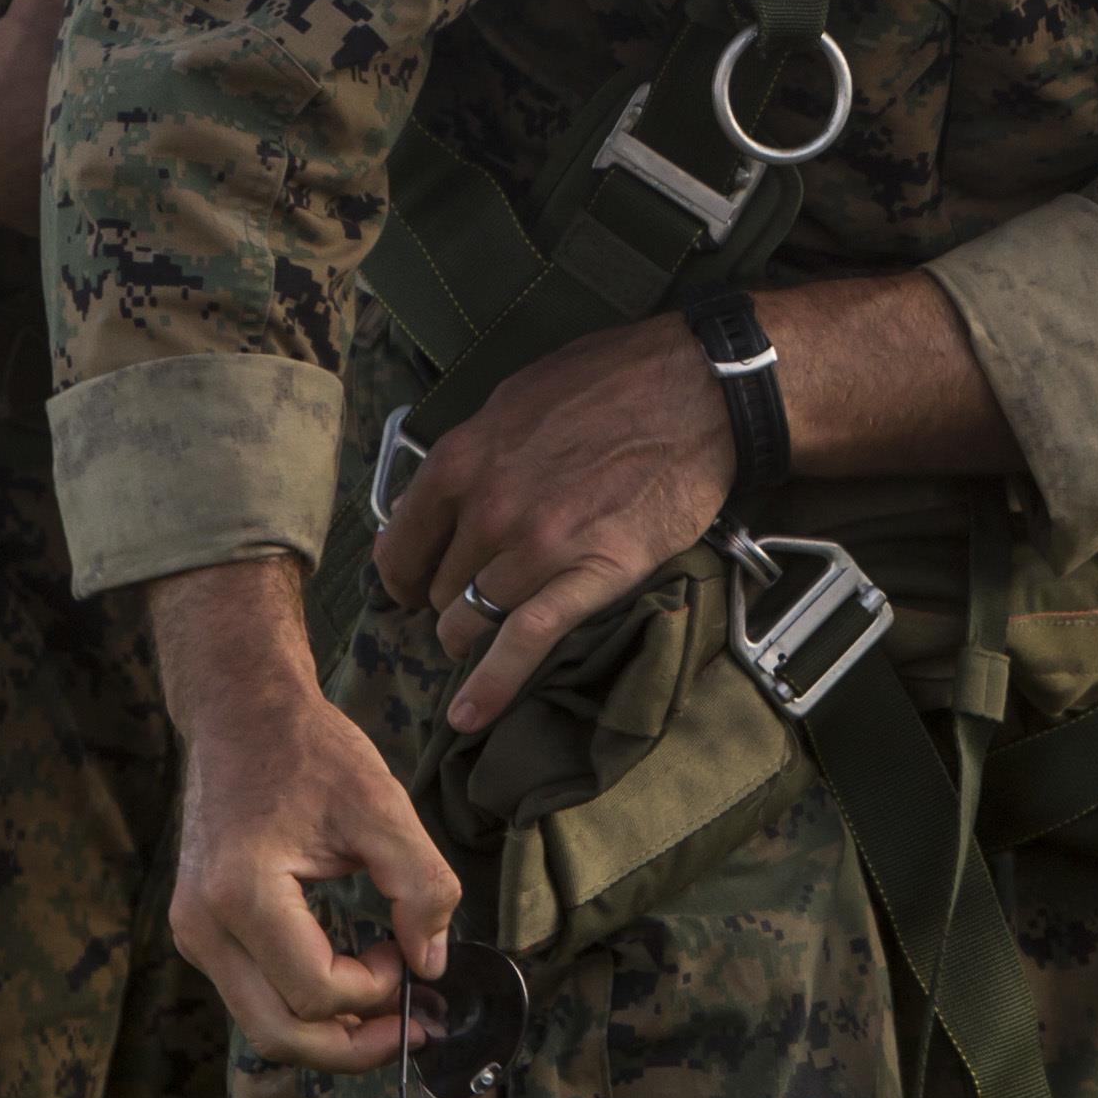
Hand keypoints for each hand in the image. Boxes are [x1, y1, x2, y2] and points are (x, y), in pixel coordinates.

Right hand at [150, 555, 456, 1070]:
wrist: (240, 715)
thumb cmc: (309, 751)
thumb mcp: (382, 806)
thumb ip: (420, 886)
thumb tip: (431, 965)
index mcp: (240, 893)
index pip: (315, 990)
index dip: (376, 992)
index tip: (408, 954)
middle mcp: (202, 926)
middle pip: (278, 1033)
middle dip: (350, 1045)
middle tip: (410, 1027)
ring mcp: (194, 933)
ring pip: (262, 1025)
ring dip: (329, 1029)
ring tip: (386, 1000)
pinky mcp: (201, 932)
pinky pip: (254, 995)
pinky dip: (305, 1004)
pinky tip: (350, 978)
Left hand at [369, 316, 736, 735]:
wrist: (697, 392)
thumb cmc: (612, 382)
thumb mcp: (517, 399)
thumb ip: (473, 455)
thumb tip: (437, 494)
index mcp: (463, 462)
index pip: (399, 545)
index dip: (403, 573)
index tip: (413, 583)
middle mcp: (489, 509)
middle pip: (440, 587)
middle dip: (449, 597)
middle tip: (470, 596)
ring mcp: (537, 548)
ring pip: (471, 619)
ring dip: (471, 633)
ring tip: (479, 636)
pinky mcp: (590, 577)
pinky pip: (525, 642)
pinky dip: (492, 686)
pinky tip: (469, 716)